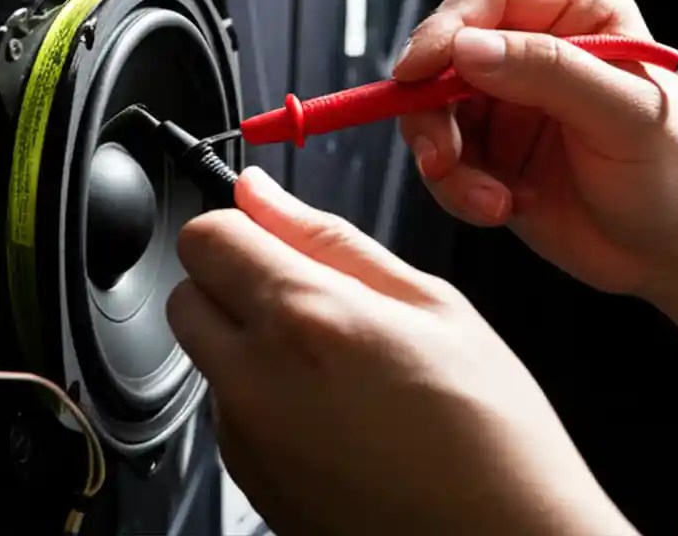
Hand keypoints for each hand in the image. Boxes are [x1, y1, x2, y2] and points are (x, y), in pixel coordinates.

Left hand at [168, 168, 635, 535]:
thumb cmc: (491, 436)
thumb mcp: (432, 305)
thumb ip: (329, 239)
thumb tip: (260, 195)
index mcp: (305, 318)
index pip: (203, 236)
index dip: (239, 228)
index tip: (271, 239)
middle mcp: (255, 381)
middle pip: (186, 296)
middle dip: (231, 284)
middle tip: (310, 302)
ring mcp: (246, 440)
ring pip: (209, 358)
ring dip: (250, 347)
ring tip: (342, 372)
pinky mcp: (248, 482)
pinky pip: (231, 415)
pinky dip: (264, 402)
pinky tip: (335, 416)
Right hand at [395, 0, 677, 377]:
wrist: (674, 254)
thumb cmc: (674, 174)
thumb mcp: (620, 115)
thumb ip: (546, 71)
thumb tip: (466, 48)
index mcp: (576, 15)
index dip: (446, 29)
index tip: (418, 72)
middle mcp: (533, 50)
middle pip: (444, 54)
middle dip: (431, 110)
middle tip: (440, 156)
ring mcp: (505, 103)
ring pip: (431, 112)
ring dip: (447, 162)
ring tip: (489, 200)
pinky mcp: (488, 153)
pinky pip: (441, 161)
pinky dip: (458, 191)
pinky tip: (501, 208)